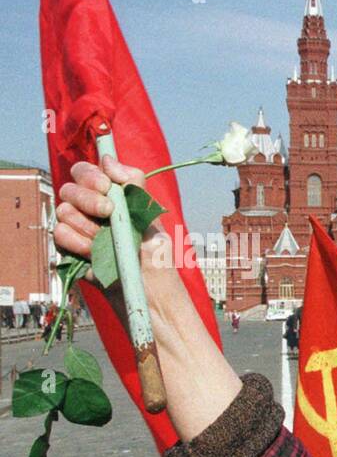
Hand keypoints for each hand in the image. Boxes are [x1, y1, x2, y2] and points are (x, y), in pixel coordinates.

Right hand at [53, 156, 182, 316]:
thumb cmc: (157, 260)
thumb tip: (108, 158)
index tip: (107, 188)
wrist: (151, 297)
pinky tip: (94, 255)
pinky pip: (59, 235)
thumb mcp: (150, 219)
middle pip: (70, 187)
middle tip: (108, 214)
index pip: (88, 172)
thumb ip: (132, 186)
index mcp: (113, 200)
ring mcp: (79, 231)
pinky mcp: (70, 251)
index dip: (92, 175)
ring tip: (107, 243)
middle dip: (88, 199)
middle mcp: (93, 212)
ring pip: (63, 211)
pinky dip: (77, 243)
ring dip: (87, 226)